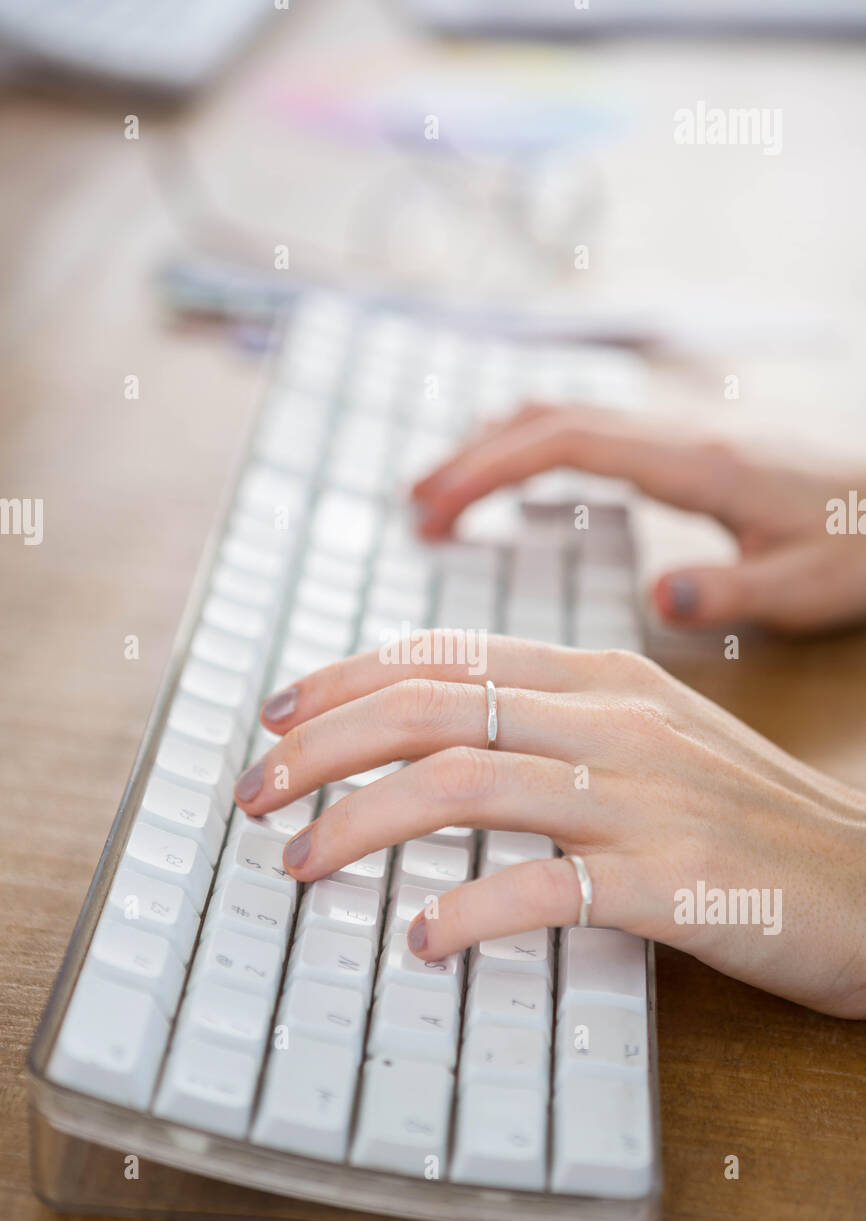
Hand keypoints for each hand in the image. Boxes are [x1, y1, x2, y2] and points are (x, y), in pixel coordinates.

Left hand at [235, 639, 865, 1018]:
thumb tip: (439, 735)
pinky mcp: (670, 880)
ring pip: (465, 784)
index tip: (279, 715)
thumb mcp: (652, 738)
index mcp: (602, 678)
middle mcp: (613, 720)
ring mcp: (641, 797)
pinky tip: (420, 940)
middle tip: (254, 793)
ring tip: (298, 864)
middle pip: (432, 710)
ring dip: (359, 823)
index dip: (347, 679)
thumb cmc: (751, 818)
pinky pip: (544, 888)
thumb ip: (555, 720)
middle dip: (321, 748)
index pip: (447, 658)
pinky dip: (467, 913)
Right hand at [411, 404, 865, 633]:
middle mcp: (680, 432)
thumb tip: (658, 597)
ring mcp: (684, 431)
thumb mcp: (804, 584)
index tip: (433, 508)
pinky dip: (539, 449)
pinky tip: (525, 481)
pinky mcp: (691, 445)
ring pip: (568, 414)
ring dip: (500, 446)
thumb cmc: (863, 543)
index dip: (487, 468)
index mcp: (694, 461)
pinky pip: (594, 430)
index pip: (564, 441)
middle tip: (415, 508)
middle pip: (548, 417)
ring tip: (446, 494)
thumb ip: (732, 589)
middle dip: (472, 457)